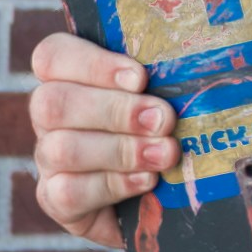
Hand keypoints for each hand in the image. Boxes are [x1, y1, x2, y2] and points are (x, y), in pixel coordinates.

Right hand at [26, 29, 176, 243]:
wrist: (166, 196)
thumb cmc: (171, 128)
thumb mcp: (169, 94)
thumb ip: (170, 74)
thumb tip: (202, 52)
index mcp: (70, 78)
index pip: (52, 56)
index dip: (92, 64)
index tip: (140, 78)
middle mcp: (51, 116)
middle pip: (53, 102)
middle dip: (115, 110)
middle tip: (164, 120)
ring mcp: (49, 158)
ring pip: (61, 149)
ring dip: (120, 150)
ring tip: (165, 153)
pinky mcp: (56, 200)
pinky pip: (67, 193)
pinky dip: (112, 185)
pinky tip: (146, 180)